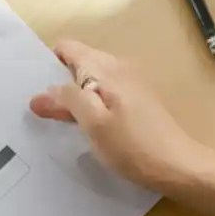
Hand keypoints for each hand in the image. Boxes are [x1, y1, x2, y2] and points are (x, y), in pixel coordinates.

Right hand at [29, 40, 214, 193]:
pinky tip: (89, 129)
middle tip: (47, 115)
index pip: (67, 48)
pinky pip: (104, 93)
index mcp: (106, 68)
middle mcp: (119, 67)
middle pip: (78, 65)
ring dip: (74, 98)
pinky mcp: (137, 100)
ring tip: (64, 124)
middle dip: (59, 84)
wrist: (179, 167)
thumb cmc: (132, 145)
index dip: (47, 66)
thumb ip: (66, 101)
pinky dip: (91, 106)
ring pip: (90, 81)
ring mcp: (130, 83)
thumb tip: (40, 94)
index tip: (36, 91)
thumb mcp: (93, 123)